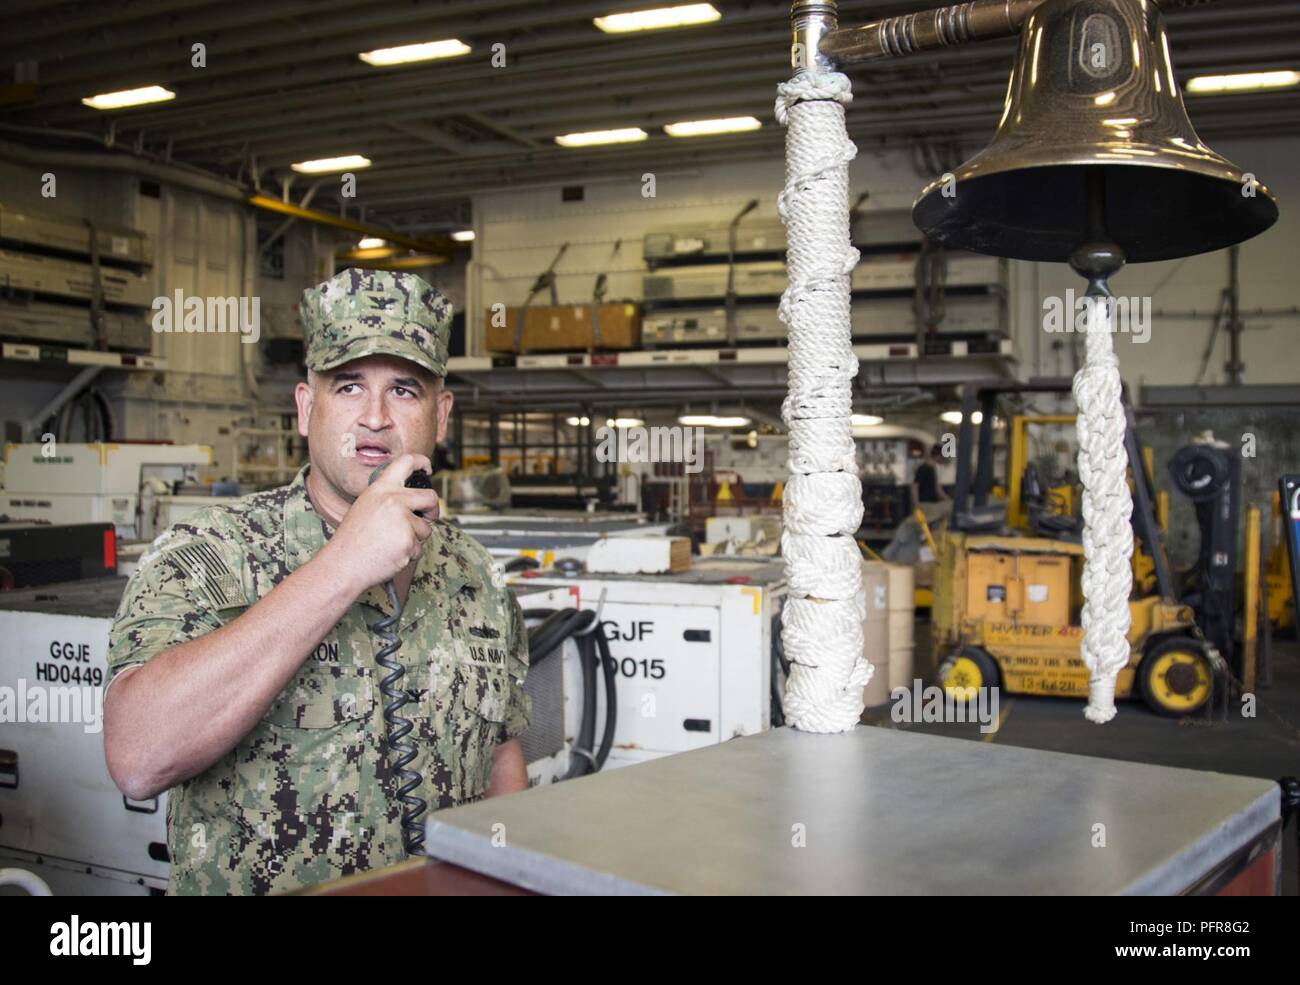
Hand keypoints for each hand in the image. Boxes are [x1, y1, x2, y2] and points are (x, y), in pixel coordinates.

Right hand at [318, 453, 439, 593]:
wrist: (342, 564)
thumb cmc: (352, 539)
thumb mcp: (365, 507)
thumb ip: (388, 500)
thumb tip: (413, 500)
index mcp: (380, 489)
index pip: (406, 462)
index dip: (422, 462)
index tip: (428, 468)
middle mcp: (393, 500)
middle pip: (430, 497)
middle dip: (433, 510)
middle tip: (428, 518)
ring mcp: (402, 520)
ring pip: (425, 528)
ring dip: (414, 538)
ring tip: (390, 543)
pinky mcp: (408, 541)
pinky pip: (419, 548)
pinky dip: (409, 554)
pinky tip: (390, 555)